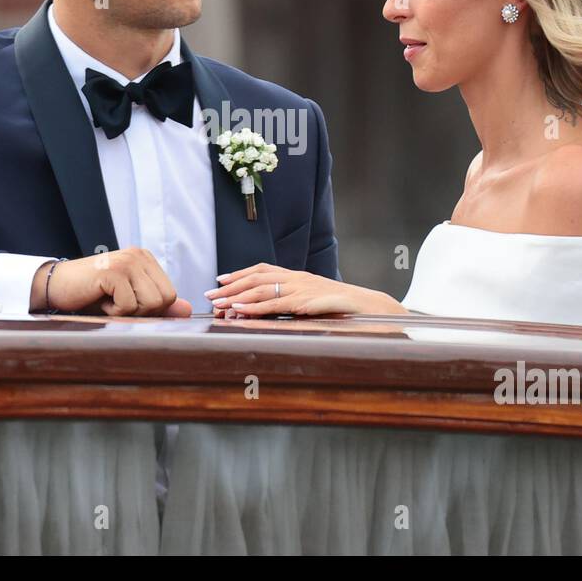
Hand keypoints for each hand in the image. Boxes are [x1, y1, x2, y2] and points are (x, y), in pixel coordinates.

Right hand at [31, 248, 192, 316]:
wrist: (55, 288)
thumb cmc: (92, 296)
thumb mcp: (130, 301)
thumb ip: (159, 304)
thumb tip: (189, 310)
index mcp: (146, 259)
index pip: (170, 294)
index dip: (151, 309)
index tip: (126, 302)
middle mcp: (139, 255)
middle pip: (165, 299)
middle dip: (142, 312)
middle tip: (116, 303)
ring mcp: (127, 261)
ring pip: (151, 303)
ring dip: (127, 312)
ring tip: (108, 300)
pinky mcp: (113, 272)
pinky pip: (129, 306)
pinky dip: (112, 312)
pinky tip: (98, 298)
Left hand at [204, 263, 404, 318]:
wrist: (371, 308)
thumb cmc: (343, 308)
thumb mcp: (315, 302)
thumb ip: (296, 302)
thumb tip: (274, 310)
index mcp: (298, 277)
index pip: (263, 270)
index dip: (240, 274)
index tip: (220, 280)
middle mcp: (298, 278)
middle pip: (257, 278)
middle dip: (231, 286)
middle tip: (209, 294)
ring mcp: (303, 289)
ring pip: (263, 290)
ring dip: (237, 297)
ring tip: (218, 304)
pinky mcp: (308, 302)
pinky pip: (277, 304)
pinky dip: (255, 307)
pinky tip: (241, 310)